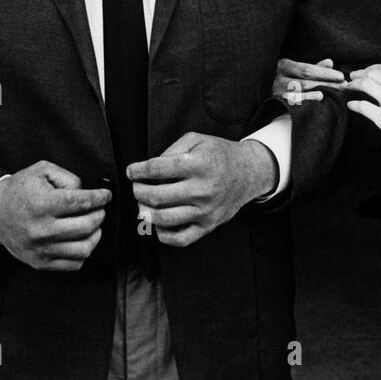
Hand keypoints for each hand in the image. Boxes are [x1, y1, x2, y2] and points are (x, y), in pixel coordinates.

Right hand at [0, 162, 110, 271]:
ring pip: (84, 249)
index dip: (100, 198)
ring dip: (96, 235)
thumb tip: (86, 193)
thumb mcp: (42, 170)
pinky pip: (74, 264)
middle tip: (100, 209)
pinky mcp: (40, 263)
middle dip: (100, 215)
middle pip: (87, 225)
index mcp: (42, 204)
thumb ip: (68, 177)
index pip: (82, 202)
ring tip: (93, 225)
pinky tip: (81, 240)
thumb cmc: (20, 190)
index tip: (106, 196)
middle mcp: (41, 229)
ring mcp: (41, 249)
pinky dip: (84, 252)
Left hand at [128, 133, 275, 247]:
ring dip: (145, 212)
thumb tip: (147, 171)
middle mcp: (203, 189)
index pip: (157, 169)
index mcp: (199, 164)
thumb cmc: (218, 154)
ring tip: (143, 204)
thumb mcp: (196, 140)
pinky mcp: (209, 225)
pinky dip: (162, 234)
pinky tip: (158, 223)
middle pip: (156, 196)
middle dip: (137, 191)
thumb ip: (170, 151)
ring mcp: (206, 210)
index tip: (131, 171)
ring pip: (163, 219)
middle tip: (136, 187)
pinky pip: (180, 239)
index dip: (138, 171)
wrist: (248, 172)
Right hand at [272, 57, 345, 102]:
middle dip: (326, 84)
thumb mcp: (296, 68)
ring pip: (299, 94)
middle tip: (342, 87)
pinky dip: (306, 102)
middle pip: (305, 82)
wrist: (260, 88)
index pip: (307, 70)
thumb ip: (313, 67)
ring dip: (316, 94)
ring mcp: (276, 92)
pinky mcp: (276, 103)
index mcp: (284, 65)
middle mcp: (278, 78)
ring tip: (330, 95)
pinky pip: (292, 104)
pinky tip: (317, 102)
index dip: (325, 73)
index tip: (341, 76)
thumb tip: (330, 62)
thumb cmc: (284, 76)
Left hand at [346, 63, 380, 165]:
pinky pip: (362, 106)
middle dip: (358, 75)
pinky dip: (353, 104)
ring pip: (364, 84)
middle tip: (350, 80)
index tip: (364, 73)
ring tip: (347, 89)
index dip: (370, 68)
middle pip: (371, 73)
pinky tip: (350, 106)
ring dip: (352, 85)